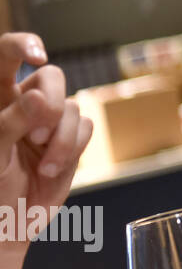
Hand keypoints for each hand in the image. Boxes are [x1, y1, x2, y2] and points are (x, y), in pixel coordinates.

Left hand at [0, 33, 93, 254]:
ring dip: (61, 140)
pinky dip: (72, 150)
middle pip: (52, 77)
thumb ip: (9, 123)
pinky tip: (52, 169)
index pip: (5, 57)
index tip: (37, 55)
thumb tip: (37, 97)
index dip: (22, 46)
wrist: (6, 223)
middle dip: (50, 104)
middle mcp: (24, 103)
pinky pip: (85, 127)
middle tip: (37, 135)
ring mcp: (49, 121)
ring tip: (43, 166)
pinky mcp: (71, 139)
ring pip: (71, 106)